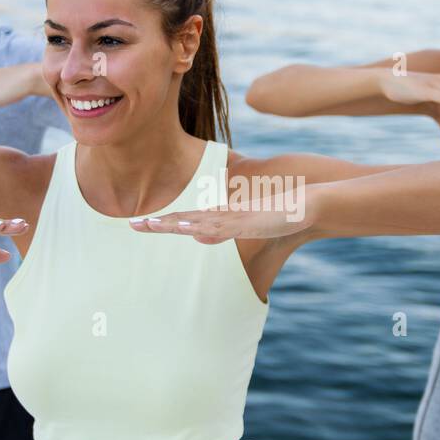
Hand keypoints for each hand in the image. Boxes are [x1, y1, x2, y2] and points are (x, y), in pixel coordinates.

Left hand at [128, 194, 313, 244]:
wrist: (308, 204)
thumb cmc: (278, 216)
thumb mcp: (245, 228)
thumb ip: (221, 230)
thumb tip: (197, 235)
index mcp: (221, 218)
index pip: (185, 221)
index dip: (162, 223)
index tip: (139, 224)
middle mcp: (223, 216)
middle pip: (184, 219)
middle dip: (158, 223)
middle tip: (131, 224)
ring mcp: (235, 218)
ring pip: (198, 222)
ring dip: (173, 224)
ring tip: (150, 225)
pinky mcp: (247, 222)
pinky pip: (220, 227)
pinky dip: (201, 227)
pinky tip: (187, 229)